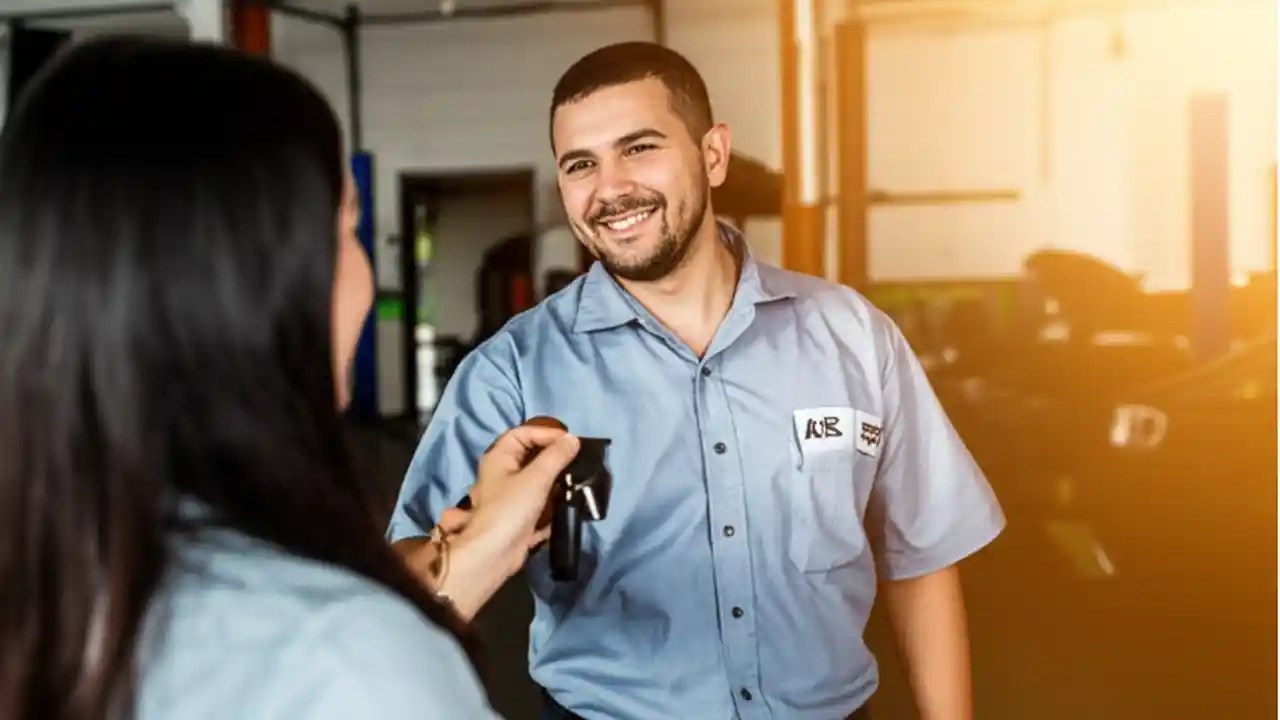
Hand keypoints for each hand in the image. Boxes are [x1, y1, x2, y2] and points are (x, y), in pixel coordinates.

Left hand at [463, 424, 579, 572]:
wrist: (495, 553)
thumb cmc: (511, 509)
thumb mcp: (536, 478)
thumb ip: (556, 456)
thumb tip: (573, 440)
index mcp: (499, 457)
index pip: (523, 433)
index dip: (546, 433)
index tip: (570, 441)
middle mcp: (502, 472)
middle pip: (530, 454)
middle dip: (553, 455)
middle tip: (576, 457)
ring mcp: (511, 494)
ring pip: (537, 477)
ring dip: (556, 476)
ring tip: (577, 475)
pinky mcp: (520, 513)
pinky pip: (540, 497)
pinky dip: (553, 496)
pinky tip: (570, 497)